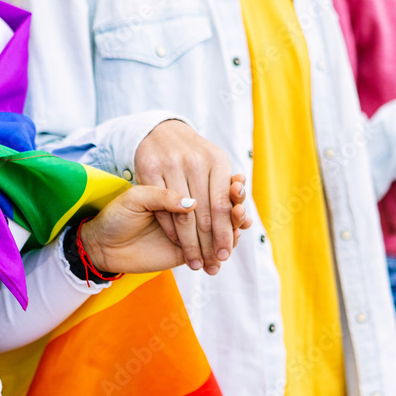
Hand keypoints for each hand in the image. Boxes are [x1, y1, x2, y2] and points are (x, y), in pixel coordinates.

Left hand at [81, 178, 250, 274]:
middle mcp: (188, 206)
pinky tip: (237, 237)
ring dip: (234, 223)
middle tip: (241, 208)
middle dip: (233, 207)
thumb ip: (162, 197)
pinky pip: (214, 245)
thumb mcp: (136, 200)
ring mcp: (191, 227)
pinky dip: (227, 242)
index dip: (226, 186)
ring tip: (242, 221)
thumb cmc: (118, 216)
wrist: (104, 244)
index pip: (209, 186)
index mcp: (177, 187)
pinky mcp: (190, 249)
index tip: (237, 185)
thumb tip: (191, 204)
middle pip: (220, 206)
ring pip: (222, 225)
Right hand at [134, 120, 239, 274]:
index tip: (226, 253)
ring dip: (190, 244)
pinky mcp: (149, 169)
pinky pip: (162, 209)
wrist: (160, 131)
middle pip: (205, 213)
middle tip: (214, 264)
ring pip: (183, 215)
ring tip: (197, 262)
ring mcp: (170, 164)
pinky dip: (171, 230)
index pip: (223, 205)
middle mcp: (195, 161)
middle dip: (210, 243)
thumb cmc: (195, 158)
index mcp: (217, 160)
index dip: (225, 232)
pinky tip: (177, 244)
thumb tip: (246, 223)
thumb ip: (228, 194)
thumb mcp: (214, 168)